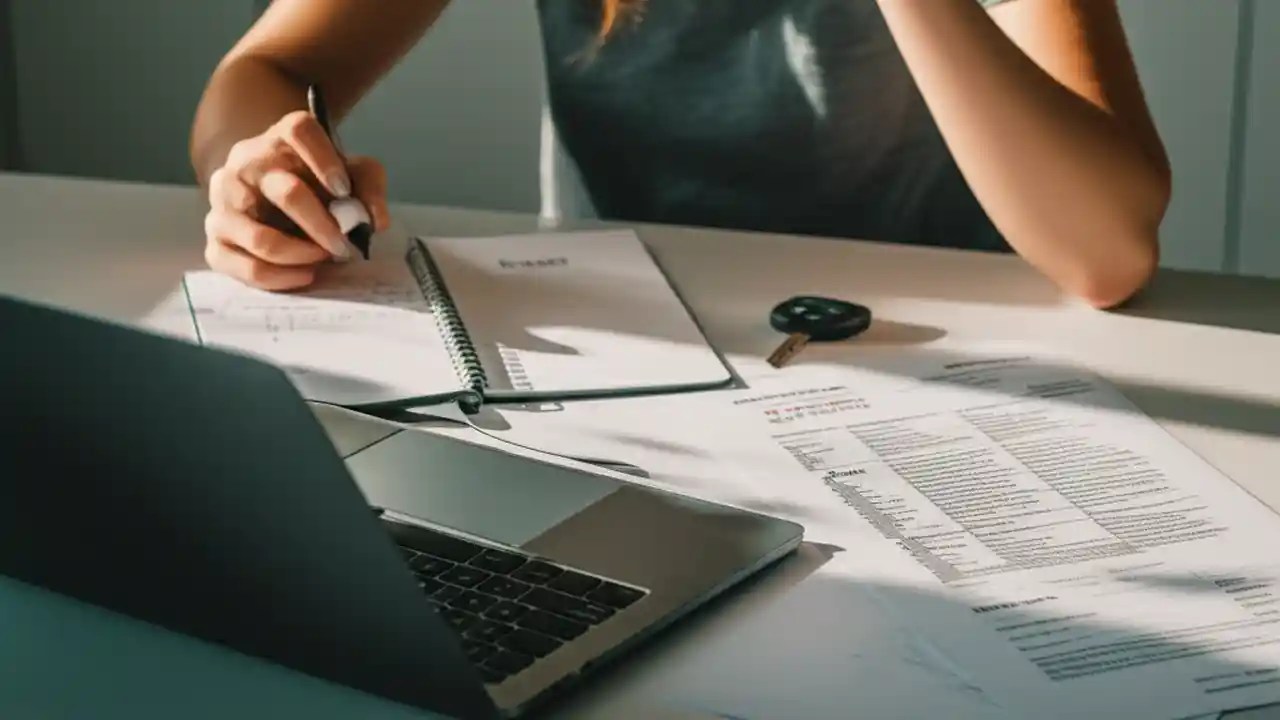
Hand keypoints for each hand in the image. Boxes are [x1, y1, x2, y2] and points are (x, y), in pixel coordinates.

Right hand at [203, 110, 390, 290]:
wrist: (272, 197)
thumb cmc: (317, 182)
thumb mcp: (352, 174)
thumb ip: (368, 187)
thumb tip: (374, 221)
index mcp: (280, 138)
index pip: (299, 130)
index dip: (325, 160)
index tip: (344, 190)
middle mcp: (244, 163)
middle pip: (286, 192)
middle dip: (323, 226)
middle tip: (344, 246)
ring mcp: (224, 202)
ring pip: (261, 239)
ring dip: (301, 256)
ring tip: (323, 260)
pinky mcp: (215, 239)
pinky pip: (246, 267)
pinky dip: (281, 278)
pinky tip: (305, 274)